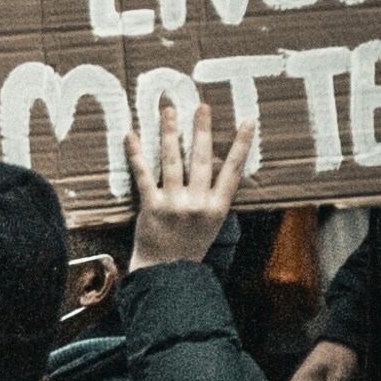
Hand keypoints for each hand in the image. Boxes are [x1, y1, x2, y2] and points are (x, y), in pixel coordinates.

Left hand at [127, 98, 253, 268]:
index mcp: (217, 208)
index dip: (241, 145)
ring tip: (168, 110)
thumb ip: (213, 198)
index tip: (247, 122)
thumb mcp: (211, 225)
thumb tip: (216, 166)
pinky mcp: (151, 208)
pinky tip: (132, 136)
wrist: (166, 274)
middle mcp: (198, 204)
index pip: (232, 171)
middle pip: (201, 159)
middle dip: (201, 130)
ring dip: (169, 132)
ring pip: (172, 161)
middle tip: (201, 106)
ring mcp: (174, 205)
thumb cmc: (189, 247)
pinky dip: (136, 154)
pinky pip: (143, 175)